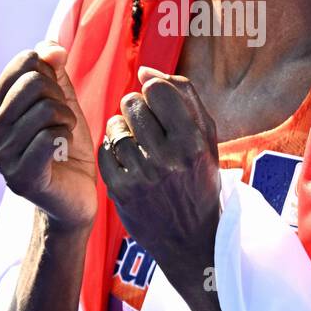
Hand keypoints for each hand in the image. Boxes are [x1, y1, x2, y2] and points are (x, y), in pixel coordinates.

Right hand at [0, 41, 96, 232]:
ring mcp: (0, 157)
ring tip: (63, 136)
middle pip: (34, 83)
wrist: (75, 192)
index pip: (24, 63)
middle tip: (62, 120)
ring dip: (66, 121)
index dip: (52, 74)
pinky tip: (62, 152)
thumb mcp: (62, 100)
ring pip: (44, 111)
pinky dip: (65, 139)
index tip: (55, 97)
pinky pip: (49, 138)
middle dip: (60, 98)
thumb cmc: (65, 144)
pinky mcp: (19, 178)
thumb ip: (54, 71)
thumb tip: (51, 48)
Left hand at [97, 66, 221, 293]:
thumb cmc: (199, 179)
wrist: (191, 239)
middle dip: (136, 108)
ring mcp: (141, 176)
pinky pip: (103, 151)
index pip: (158, 89)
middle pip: (131, 104)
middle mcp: (167, 158)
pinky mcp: (120, 191)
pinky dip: (111, 150)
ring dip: (121, 129)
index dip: (154, 90)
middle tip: (145, 124)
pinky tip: (126, 159)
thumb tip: (145, 71)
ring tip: (135, 141)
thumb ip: (183, 97)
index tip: (157, 104)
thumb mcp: (207, 139)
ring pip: (114, 126)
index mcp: (192, 141)